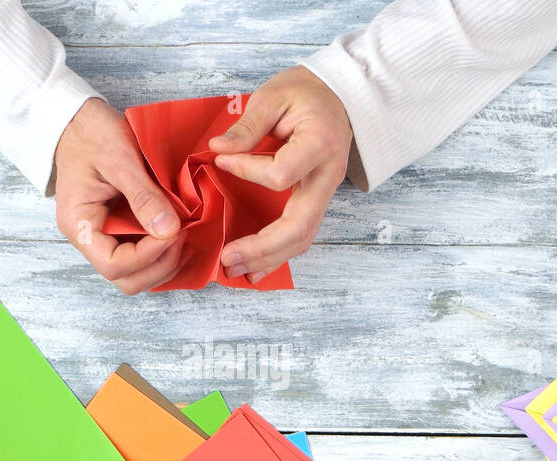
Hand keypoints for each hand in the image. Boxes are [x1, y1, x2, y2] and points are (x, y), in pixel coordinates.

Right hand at [54, 98, 188, 293]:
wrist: (77, 119)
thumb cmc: (91, 134)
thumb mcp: (119, 159)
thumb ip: (143, 197)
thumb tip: (169, 231)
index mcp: (79, 225)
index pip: (114, 265)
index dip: (148, 257)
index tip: (175, 233)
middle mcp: (89, 238)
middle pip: (125, 279)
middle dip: (159, 267)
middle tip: (185, 239)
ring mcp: (103, 236)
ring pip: (135, 273)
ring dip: (163, 263)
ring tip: (187, 239)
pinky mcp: (117, 228)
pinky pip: (139, 254)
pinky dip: (162, 253)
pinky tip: (180, 236)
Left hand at [209, 66, 351, 282]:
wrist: (338, 98)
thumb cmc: (306, 93)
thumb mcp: (274, 96)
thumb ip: (248, 126)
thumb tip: (218, 148)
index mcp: (320, 145)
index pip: (281, 174)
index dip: (247, 171)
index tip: (220, 159)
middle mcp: (327, 177)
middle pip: (299, 226)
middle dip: (261, 247)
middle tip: (227, 258)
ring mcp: (325, 194)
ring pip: (302, 238)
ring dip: (268, 259)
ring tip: (234, 270)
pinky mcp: (316, 202)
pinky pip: (301, 236)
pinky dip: (277, 256)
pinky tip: (255, 271)